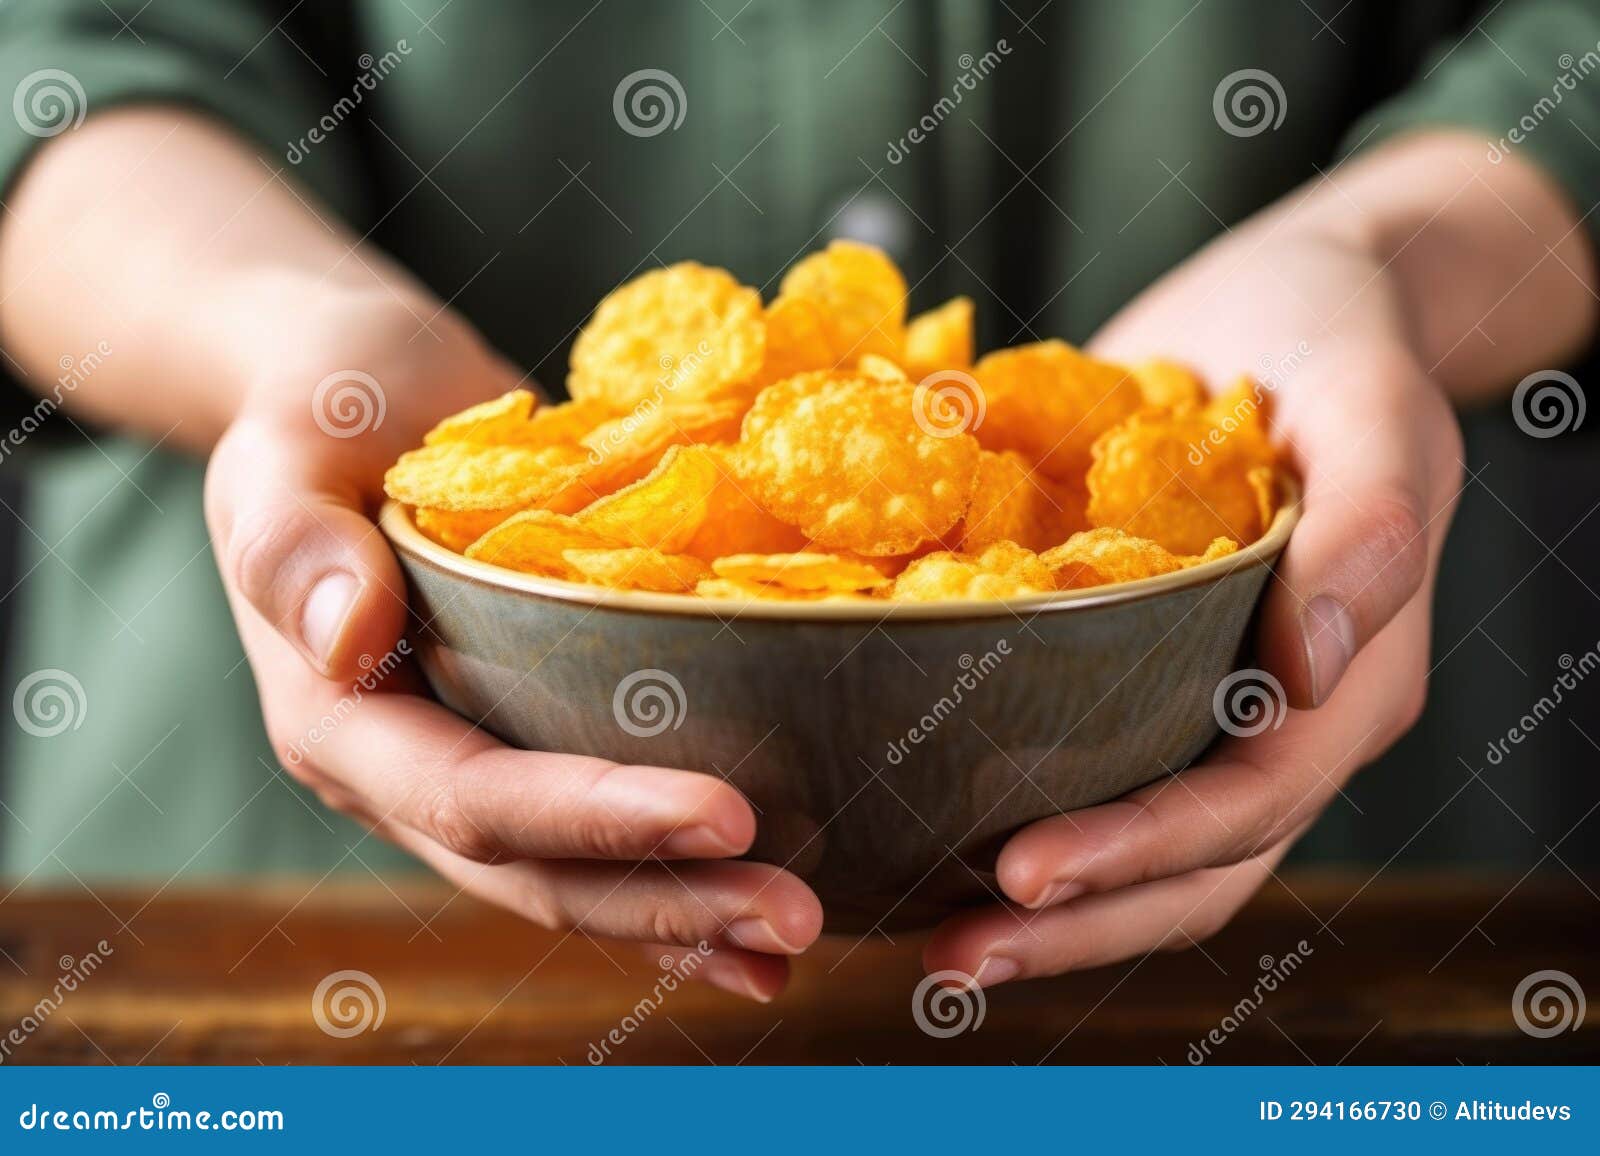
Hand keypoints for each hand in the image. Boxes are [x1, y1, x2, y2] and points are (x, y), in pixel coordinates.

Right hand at [203, 273, 820, 1002]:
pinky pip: (596, 830)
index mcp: (337, 717)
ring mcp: (463, 763)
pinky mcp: (522, 737)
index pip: (474, 797)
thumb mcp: (288, 442)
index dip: (595, 818)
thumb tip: (347, 634)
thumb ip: (295, 538)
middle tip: (796, 917)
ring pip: (572, 877)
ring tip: (795, 937)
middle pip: (535, 872)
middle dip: (667, 902)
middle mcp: (399, 771)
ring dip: (685, 914)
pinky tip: (758, 897)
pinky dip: (674, 870)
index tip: (728, 815)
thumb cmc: (322, 399)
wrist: (355, 394)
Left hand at [923, 202, 1467, 985]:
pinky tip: (928, 834)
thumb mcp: (1373, 400)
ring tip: (929, 945)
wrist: (1285, 305)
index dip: (1140, 852)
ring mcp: (1211, 702)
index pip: (1248, 801)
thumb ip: (1374, 522)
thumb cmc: (1336, 337)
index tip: (1018, 875)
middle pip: (1192, 867)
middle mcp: (1284, 716)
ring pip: (1144, 849)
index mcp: (1352, 679)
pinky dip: (1024, 814)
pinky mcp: (1145, 668)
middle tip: (949, 962)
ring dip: (1046, 913)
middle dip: (1077, 925)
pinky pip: (1092, 766)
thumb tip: (1319, 658)